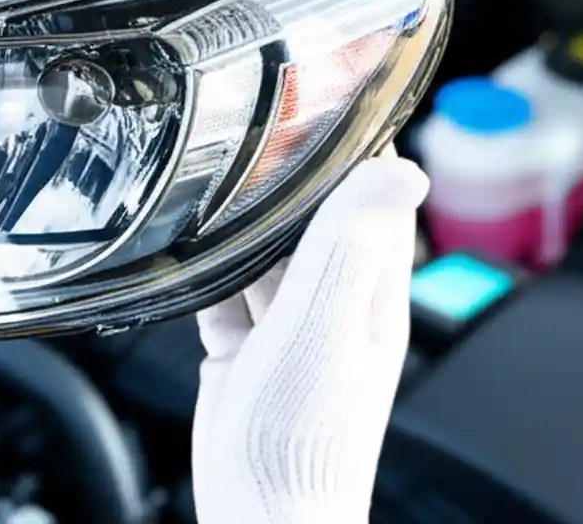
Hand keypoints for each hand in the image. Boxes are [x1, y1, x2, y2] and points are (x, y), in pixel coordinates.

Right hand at [192, 153, 427, 522]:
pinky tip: (183, 252)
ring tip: (203, 177)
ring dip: (238, 221)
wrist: (257, 514)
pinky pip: (225, 291)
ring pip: (263, 251)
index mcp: (368, 293)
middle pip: (310, 218)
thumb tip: (400, 171)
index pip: (370, 198)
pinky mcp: (244, 349)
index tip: (318, 100)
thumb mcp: (319, 332)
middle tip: (240, 128)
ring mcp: (288, 327)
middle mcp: (331, 304)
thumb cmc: (295, 440)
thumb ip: (346, 253)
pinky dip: (206, 268)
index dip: (349, 148)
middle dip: (279, 176)